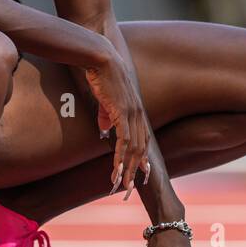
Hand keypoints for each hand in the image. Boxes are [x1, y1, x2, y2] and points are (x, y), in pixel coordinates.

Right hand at [84, 48, 149, 197]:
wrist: (101, 58)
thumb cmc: (102, 75)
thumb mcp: (106, 99)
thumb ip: (107, 115)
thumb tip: (105, 130)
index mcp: (137, 111)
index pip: (144, 140)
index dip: (143, 158)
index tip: (141, 175)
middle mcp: (139, 114)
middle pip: (141, 149)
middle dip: (134, 170)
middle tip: (127, 189)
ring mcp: (132, 114)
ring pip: (133, 148)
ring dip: (126, 168)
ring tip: (120, 185)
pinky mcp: (122, 112)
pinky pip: (123, 140)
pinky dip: (120, 156)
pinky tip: (116, 169)